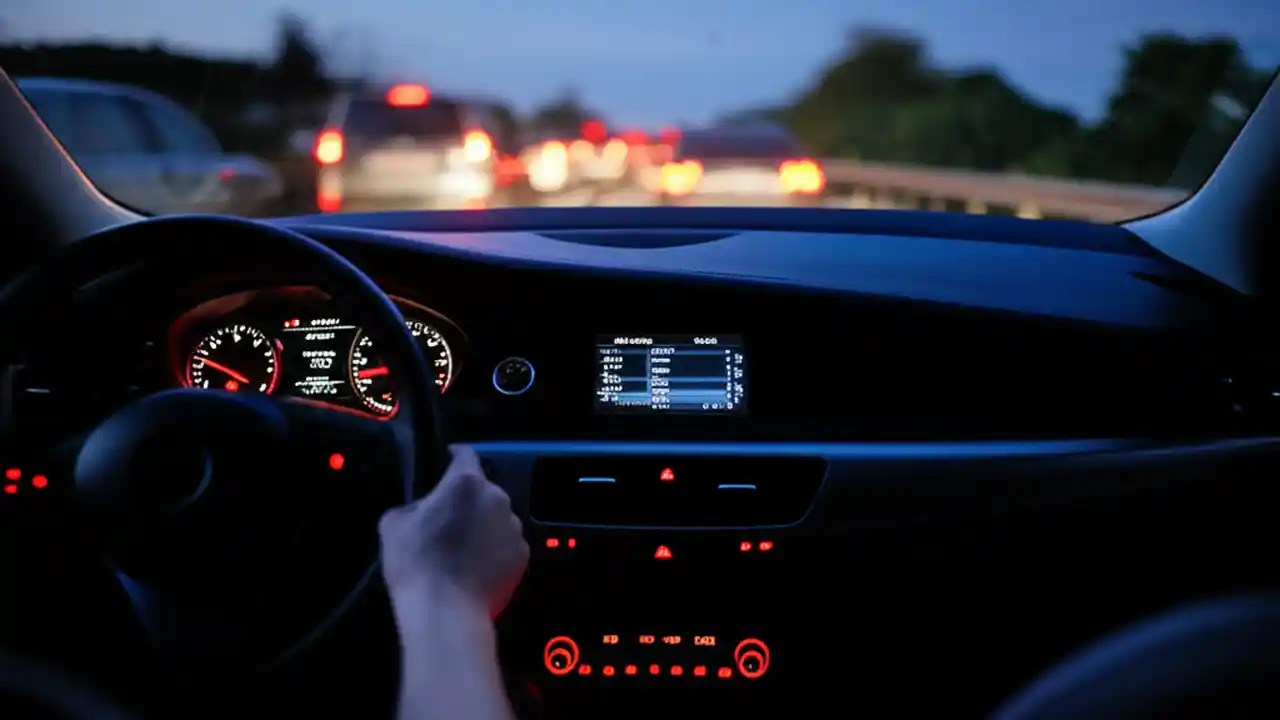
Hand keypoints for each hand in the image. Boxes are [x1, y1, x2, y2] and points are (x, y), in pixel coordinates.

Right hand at [379, 445, 528, 622]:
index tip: (449, 456)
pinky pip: (506, 544)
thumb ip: (413, 505)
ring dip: (482, 525)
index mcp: (466, 483)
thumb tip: (423, 508)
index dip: (455, 454)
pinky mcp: (523, 555)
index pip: (465, 455)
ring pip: (496, 518)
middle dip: (466, 500)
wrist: (446, 612)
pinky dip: (494, 549)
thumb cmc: (416, 563)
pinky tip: (476, 567)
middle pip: (482, 490)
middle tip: (446, 520)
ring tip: (461, 549)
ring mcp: (514, 528)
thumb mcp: (394, 524)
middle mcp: (497, 499)